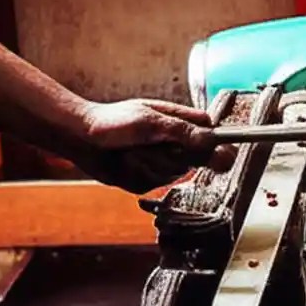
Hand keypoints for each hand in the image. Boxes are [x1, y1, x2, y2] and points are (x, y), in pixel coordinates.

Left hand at [63, 99, 232, 193]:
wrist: (81, 138)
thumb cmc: (113, 122)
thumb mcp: (150, 121)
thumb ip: (183, 132)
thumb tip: (213, 141)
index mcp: (181, 123)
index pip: (212, 135)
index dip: (218, 147)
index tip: (224, 158)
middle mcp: (175, 143)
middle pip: (196, 159)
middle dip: (172, 154)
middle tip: (154, 144)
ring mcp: (162, 162)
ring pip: (173, 172)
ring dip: (149, 162)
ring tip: (130, 150)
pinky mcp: (147, 179)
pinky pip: (153, 183)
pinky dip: (137, 173)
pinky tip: (124, 162)